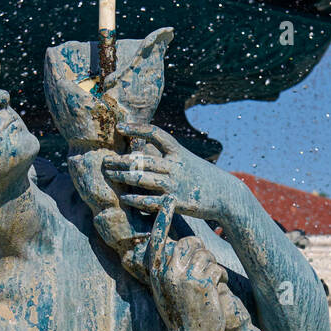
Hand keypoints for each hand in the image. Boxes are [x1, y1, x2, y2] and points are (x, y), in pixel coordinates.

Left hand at [102, 124, 224, 224]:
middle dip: (121, 160)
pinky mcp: (176, 203)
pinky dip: (136, 199)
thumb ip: (167, 156)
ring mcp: (175, 184)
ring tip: (109, 175)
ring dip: (124, 176)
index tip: (120, 127)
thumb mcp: (187, 160)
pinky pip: (151, 201)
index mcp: (178, 152)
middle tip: (105, 160)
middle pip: (143, 159)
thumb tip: (143, 150)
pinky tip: (124, 197)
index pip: (155, 133)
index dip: (137, 128)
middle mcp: (175, 165)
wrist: (225, 195)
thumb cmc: (201, 177)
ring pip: (143, 178)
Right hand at [146, 213, 226, 330]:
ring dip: (212, 268)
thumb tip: (174, 248)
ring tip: (208, 287)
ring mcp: (184, 276)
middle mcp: (167, 271)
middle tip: (204, 270)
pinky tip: (215, 294)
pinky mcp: (202, 282)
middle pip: (189, 242)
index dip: (163, 216)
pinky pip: (216, 268)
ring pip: (205, 254)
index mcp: (155, 272)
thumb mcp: (165, 291)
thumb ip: (168, 270)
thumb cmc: (180, 319)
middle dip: (201, 252)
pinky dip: (220, 279)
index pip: (157, 238)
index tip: (169, 199)